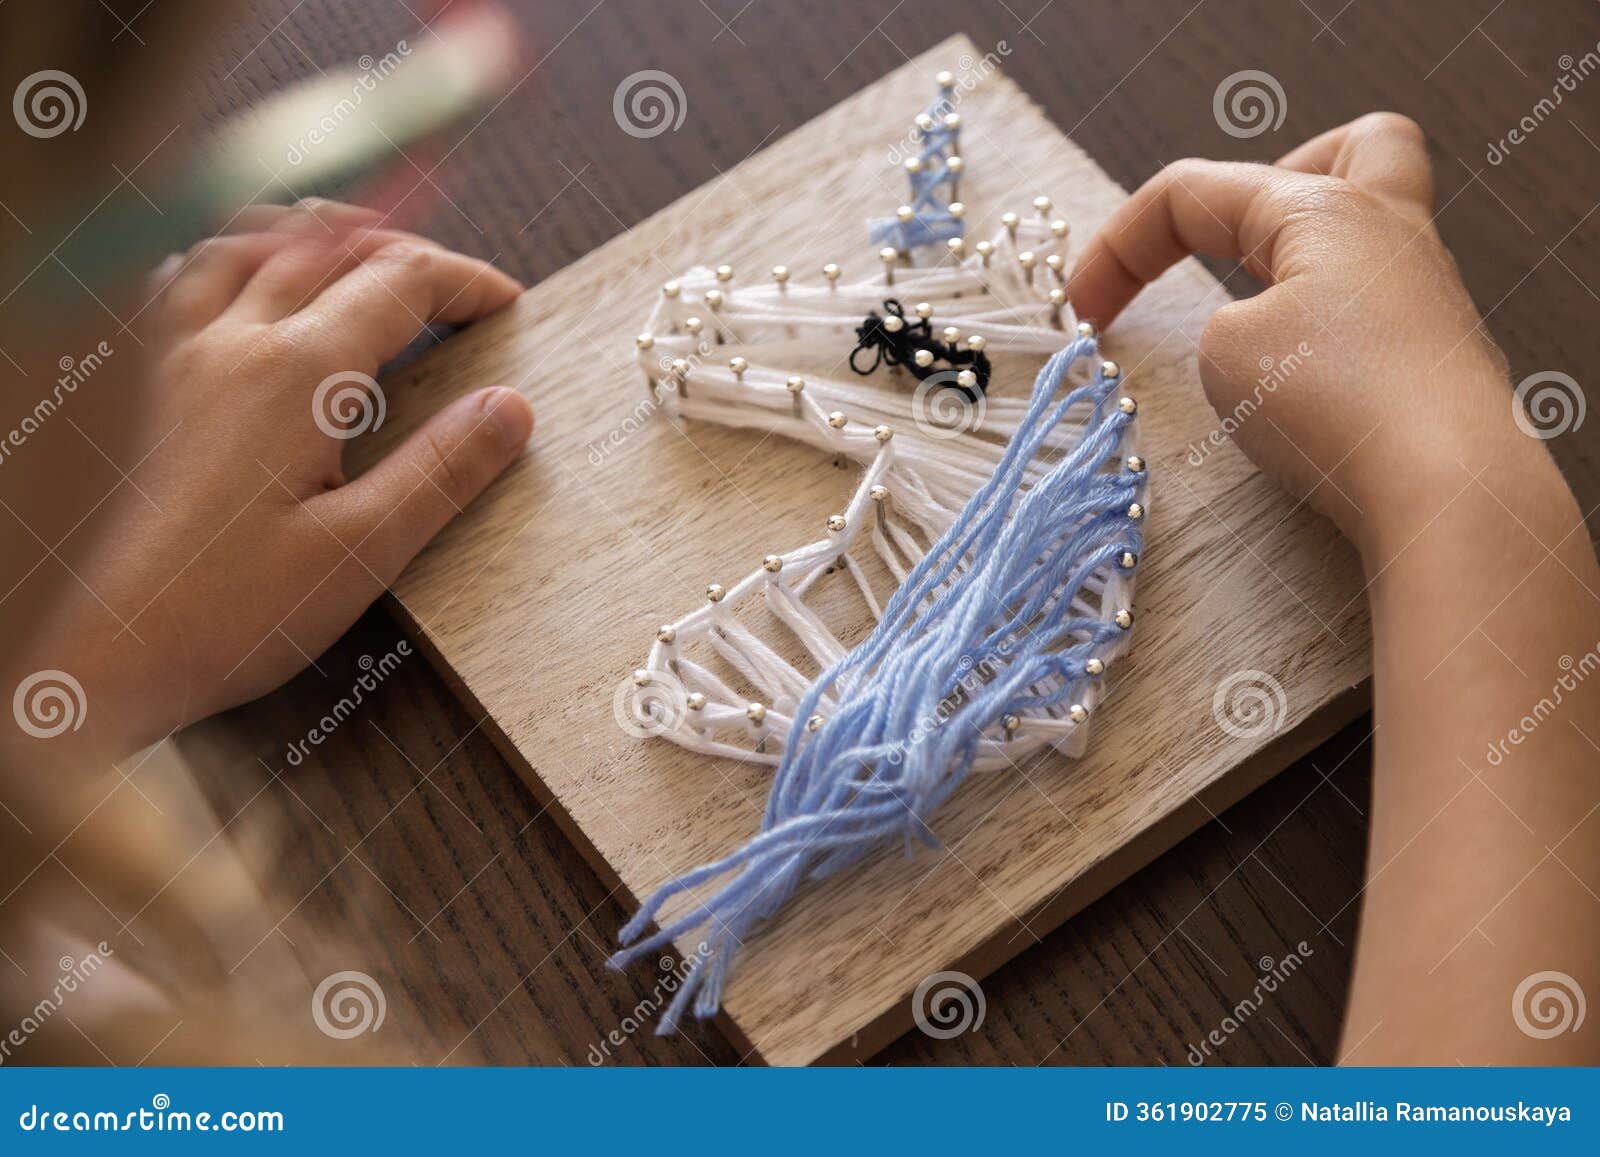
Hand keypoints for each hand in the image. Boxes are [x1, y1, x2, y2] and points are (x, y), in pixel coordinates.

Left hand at [16, 199, 529, 754]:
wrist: (103, 652)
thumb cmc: (225, 614)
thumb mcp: (363, 551)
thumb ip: (442, 471)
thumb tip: (510, 407)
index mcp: (294, 377)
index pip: (400, 284)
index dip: (464, 281)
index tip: (503, 302)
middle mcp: (229, 343)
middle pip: (329, 247)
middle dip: (403, 250)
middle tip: (450, 285)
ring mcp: (173, 355)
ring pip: (250, 244)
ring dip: (316, 235)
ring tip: (360, 248)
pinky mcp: (140, 383)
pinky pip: (181, 278)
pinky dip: (232, 257)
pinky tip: (245, 279)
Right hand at [1067, 112, 1563, 558]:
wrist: (1447, 487)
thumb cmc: (1335, 398)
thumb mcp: (1229, 351)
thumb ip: (1220, 324)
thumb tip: (1250, 333)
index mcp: (1325, 209)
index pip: (1193, 192)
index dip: (1118, 246)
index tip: (1078, 313)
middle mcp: (1388, 235)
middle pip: (1354, 150)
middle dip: (1283, 178)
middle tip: (1234, 241)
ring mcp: (1423, 299)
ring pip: (1371, 234)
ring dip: (1301, 263)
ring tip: (1254, 318)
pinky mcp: (1435, 364)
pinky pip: (1376, 313)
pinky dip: (1326, 331)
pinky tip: (1304, 385)